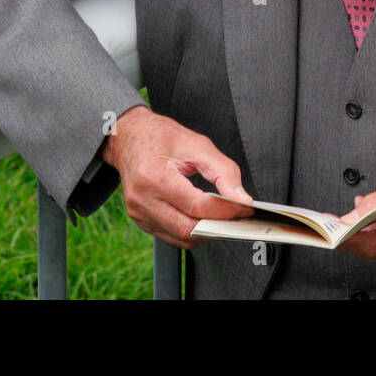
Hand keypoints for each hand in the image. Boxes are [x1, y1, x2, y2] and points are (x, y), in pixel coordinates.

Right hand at [102, 105, 255, 249]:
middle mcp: (142, 199)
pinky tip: (205, 219)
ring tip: (225, 218)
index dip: (225, 210)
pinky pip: (172, 236)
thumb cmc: (163, 138)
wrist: (131, 138)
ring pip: (181, 237)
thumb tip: (242, 200)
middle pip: (188, 228)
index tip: (245, 207)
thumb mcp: (199, 145)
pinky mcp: (140, 220)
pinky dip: (192, 231)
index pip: (197, 205)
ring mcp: (138, 213)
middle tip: (239, 217)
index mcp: (153, 176)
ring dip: (207, 232)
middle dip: (218, 226)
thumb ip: (224, 172)